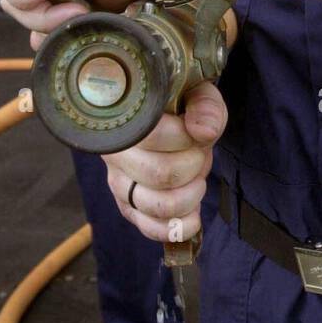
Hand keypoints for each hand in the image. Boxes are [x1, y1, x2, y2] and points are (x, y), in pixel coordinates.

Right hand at [103, 82, 228, 242]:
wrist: (169, 123)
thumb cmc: (182, 108)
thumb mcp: (198, 94)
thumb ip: (206, 107)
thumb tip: (204, 133)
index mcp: (127, 119)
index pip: (155, 136)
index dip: (187, 138)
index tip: (196, 132)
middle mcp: (115, 153)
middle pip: (160, 174)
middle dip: (193, 166)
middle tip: (199, 155)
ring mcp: (118, 183)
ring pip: (157, 205)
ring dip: (190, 196)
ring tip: (196, 181)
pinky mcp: (127, 207)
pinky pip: (148, 228)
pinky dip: (177, 227)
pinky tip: (193, 216)